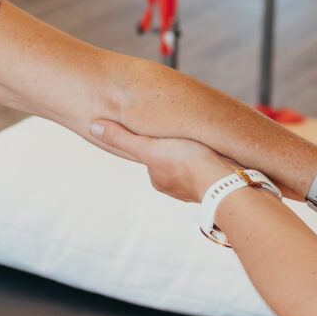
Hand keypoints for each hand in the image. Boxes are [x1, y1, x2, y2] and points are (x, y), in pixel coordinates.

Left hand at [89, 119, 234, 202]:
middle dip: (178, 151)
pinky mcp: (216, 187)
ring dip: (197, 158)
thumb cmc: (185, 162)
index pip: (152, 155)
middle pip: (171, 161)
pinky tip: (219, 156)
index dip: (158, 142)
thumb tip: (93, 127)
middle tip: (187, 137)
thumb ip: (122, 138)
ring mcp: (195, 189)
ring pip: (192, 167)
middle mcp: (174, 187)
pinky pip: (210, 171)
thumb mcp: (148, 147)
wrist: (224, 183)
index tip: (167, 134)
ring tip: (205, 145)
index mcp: (157, 178)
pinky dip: (213, 164)